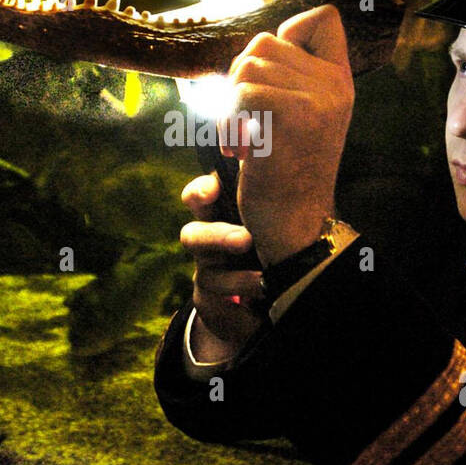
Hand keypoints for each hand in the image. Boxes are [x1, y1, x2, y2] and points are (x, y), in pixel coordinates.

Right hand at [179, 173, 264, 362]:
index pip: (200, 197)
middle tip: (246, 240)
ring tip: (264, 283)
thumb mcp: (270, 221)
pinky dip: (240, 306)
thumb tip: (268, 158)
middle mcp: (209, 243)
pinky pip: (216, 303)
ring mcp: (207, 274)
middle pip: (192, 235)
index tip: (212, 191)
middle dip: (218, 237)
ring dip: (237, 279)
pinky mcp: (208, 303)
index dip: (200, 192)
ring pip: (206, 274)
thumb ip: (266, 194)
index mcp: (221, 215)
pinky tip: (258, 306)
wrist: (264, 299)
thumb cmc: (273, 246)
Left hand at [223, 4, 354, 266]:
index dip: (287, 32)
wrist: (296, 224)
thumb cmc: (285, 171)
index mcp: (340, 80)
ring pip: (246, 66)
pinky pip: (240, 93)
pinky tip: (239, 150)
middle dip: (239, 79)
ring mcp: (318, 99)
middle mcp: (336, 85)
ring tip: (240, 137)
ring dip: (228, 102)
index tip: (272, 75)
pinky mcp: (294, 117)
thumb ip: (291, 77)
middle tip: (244, 121)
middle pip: (263, 42)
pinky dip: (226, 122)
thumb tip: (256, 45)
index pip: (324, 17)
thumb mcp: (302, 116)